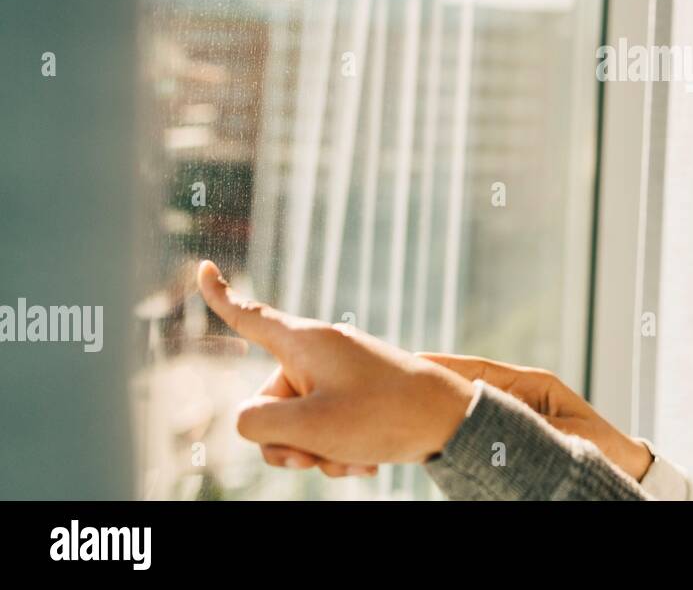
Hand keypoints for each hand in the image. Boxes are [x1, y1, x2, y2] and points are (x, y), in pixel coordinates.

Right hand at [195, 260, 475, 475]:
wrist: (452, 422)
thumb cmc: (384, 415)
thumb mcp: (310, 427)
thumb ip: (257, 423)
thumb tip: (251, 422)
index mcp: (305, 342)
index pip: (250, 316)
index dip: (220, 296)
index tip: (203, 266)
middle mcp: (319, 354)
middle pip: (266, 402)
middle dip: (285, 439)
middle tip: (316, 455)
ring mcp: (340, 376)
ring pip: (296, 425)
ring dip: (316, 452)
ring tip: (351, 459)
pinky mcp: (358, 398)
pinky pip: (326, 431)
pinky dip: (339, 452)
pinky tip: (366, 463)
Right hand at [418, 353, 653, 482]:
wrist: (621, 468)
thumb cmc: (601, 447)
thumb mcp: (565, 433)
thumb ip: (529, 425)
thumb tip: (493, 420)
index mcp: (532, 384)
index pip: (480, 370)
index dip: (447, 366)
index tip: (417, 360)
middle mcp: (518, 394)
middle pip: (468, 385)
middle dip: (437, 383)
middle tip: (401, 379)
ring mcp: (513, 413)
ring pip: (470, 407)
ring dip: (443, 407)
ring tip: (407, 406)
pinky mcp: (512, 434)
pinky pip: (479, 429)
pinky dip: (457, 430)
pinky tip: (433, 434)